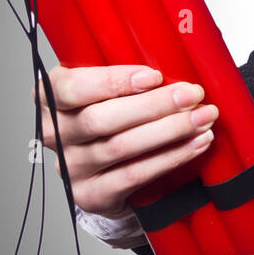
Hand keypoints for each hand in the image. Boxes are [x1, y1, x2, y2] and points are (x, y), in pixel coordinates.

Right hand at [34, 65, 216, 219]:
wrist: (107, 172)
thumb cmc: (112, 116)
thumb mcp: (108, 90)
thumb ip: (128, 77)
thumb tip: (175, 60)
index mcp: (50, 97)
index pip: (71, 87)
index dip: (114, 81)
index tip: (154, 76)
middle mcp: (54, 133)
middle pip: (101, 119)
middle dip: (154, 105)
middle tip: (192, 95)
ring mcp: (71, 167)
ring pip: (121, 146)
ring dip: (169, 130)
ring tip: (202, 118)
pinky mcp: (91, 194)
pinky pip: (134, 175)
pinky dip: (171, 157)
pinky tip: (196, 143)